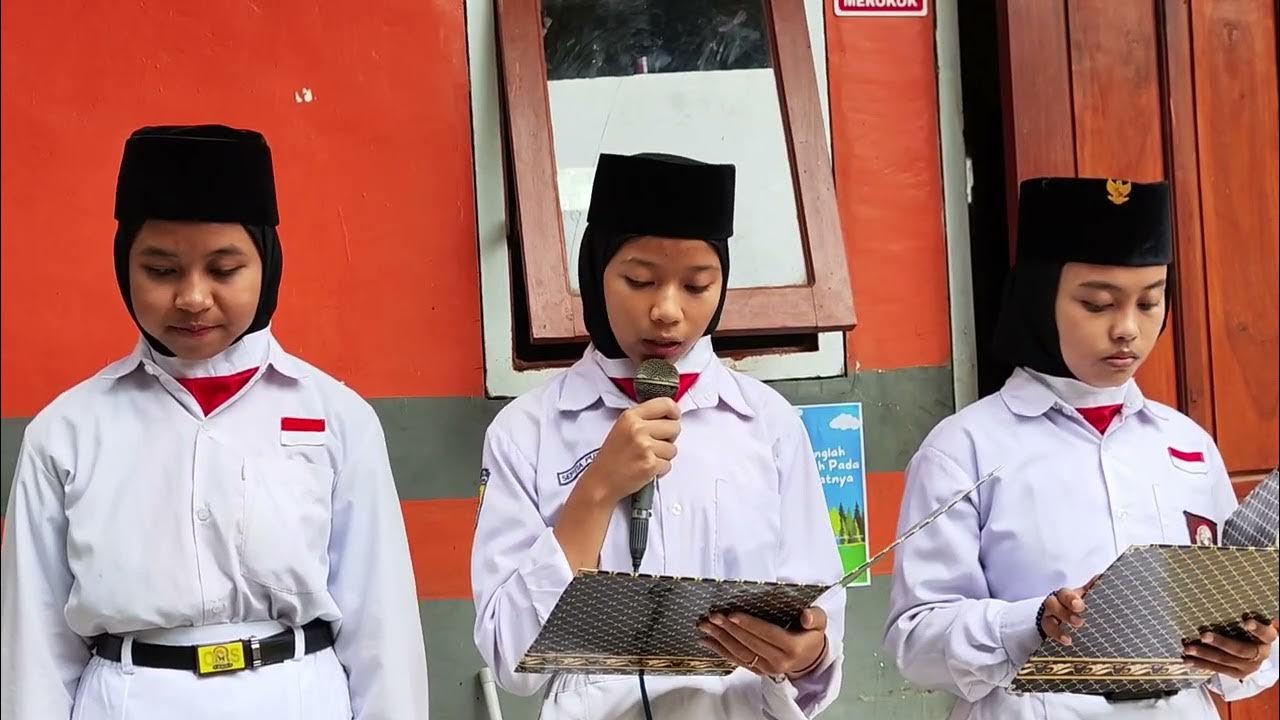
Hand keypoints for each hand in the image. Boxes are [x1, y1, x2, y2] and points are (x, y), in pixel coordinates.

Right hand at [578, 398, 680, 505]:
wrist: (601, 481)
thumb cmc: (612, 457)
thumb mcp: (622, 428)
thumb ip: (644, 419)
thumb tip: (669, 416)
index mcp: (631, 416)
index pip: (666, 404)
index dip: (674, 412)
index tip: (673, 418)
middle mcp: (638, 429)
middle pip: (674, 427)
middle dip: (669, 438)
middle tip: (654, 444)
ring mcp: (645, 447)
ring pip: (673, 448)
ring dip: (664, 456)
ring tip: (646, 458)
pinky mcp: (650, 465)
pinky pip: (668, 465)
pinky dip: (660, 469)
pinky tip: (646, 468)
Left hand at [697, 607, 828, 679]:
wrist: (810, 659)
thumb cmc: (810, 635)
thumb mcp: (819, 622)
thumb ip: (815, 616)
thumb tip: (805, 615)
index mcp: (793, 647)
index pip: (768, 634)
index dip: (750, 625)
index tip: (732, 615)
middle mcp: (779, 661)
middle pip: (750, 644)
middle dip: (729, 630)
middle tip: (713, 616)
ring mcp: (767, 669)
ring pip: (741, 654)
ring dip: (721, 639)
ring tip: (705, 626)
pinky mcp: (758, 671)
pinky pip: (737, 661)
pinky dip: (721, 651)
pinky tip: (707, 641)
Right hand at [1040, 575, 1098, 645]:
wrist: (1066, 613)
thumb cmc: (1078, 602)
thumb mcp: (1086, 594)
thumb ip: (1094, 586)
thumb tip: (1102, 576)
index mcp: (1065, 595)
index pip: (1064, 594)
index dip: (1070, 599)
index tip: (1080, 606)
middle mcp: (1055, 604)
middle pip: (1053, 605)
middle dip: (1064, 613)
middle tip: (1078, 623)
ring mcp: (1049, 617)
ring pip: (1047, 620)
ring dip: (1057, 629)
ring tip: (1068, 638)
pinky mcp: (1048, 630)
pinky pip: (1047, 634)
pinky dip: (1056, 637)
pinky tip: (1065, 642)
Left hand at [1183, 617, 1278, 679]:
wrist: (1257, 652)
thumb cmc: (1250, 631)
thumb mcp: (1254, 623)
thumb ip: (1247, 616)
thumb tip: (1230, 596)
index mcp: (1267, 640)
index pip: (1266, 634)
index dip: (1258, 629)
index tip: (1247, 622)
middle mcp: (1260, 655)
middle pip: (1240, 650)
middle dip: (1220, 643)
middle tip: (1203, 636)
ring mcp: (1248, 667)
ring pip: (1226, 661)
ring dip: (1205, 655)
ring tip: (1188, 649)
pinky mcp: (1237, 674)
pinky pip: (1218, 669)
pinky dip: (1201, 665)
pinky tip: (1187, 661)